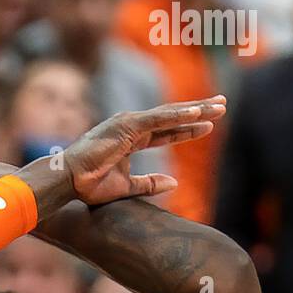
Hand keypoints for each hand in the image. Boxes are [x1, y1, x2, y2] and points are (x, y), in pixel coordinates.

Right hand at [62, 98, 226, 205]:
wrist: (69, 181)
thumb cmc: (90, 185)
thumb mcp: (127, 187)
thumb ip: (150, 184)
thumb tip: (175, 184)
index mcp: (130, 139)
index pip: (165, 131)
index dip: (187, 128)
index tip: (208, 125)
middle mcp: (131, 126)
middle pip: (172, 117)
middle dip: (198, 111)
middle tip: (222, 105)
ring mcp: (129, 123)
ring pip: (170, 114)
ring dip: (196, 109)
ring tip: (220, 106)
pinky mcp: (127, 125)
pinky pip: (159, 118)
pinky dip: (179, 115)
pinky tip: (199, 112)